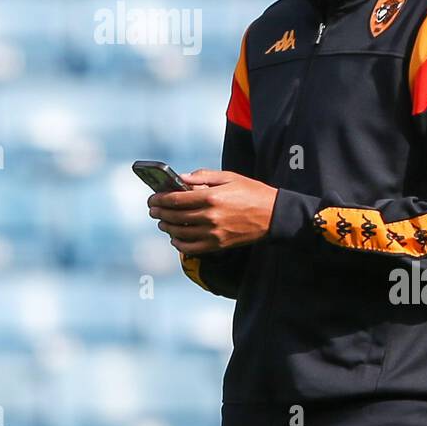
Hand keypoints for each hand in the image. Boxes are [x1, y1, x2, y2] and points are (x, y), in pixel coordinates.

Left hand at [146, 169, 277, 254]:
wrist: (273, 215)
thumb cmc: (251, 192)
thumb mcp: (228, 177)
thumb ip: (202, 176)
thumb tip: (180, 177)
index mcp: (212, 196)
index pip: (176, 199)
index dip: (160, 199)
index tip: (153, 198)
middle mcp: (210, 216)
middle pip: (175, 216)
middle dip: (159, 213)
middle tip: (153, 210)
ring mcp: (214, 233)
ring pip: (180, 233)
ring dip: (167, 227)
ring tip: (162, 222)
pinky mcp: (218, 245)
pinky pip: (192, 248)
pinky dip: (179, 244)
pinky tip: (175, 238)